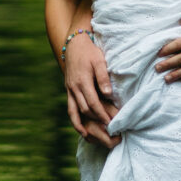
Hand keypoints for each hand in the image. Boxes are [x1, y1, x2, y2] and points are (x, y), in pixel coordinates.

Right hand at [64, 31, 118, 147]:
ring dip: (85, 124)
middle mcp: (74, 88)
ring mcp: (70, 90)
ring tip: (94, 136)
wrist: (73, 44)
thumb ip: (103, 77)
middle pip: (85, 110)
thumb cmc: (89, 52)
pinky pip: (70, 109)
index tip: (111, 123)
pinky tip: (82, 130)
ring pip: (75, 112)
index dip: (102, 114)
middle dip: (97, 121)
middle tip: (109, 130)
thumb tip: (108, 94)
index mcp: (82, 81)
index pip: (93, 103)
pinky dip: (75, 121)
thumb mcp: (99, 61)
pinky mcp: (68, 91)